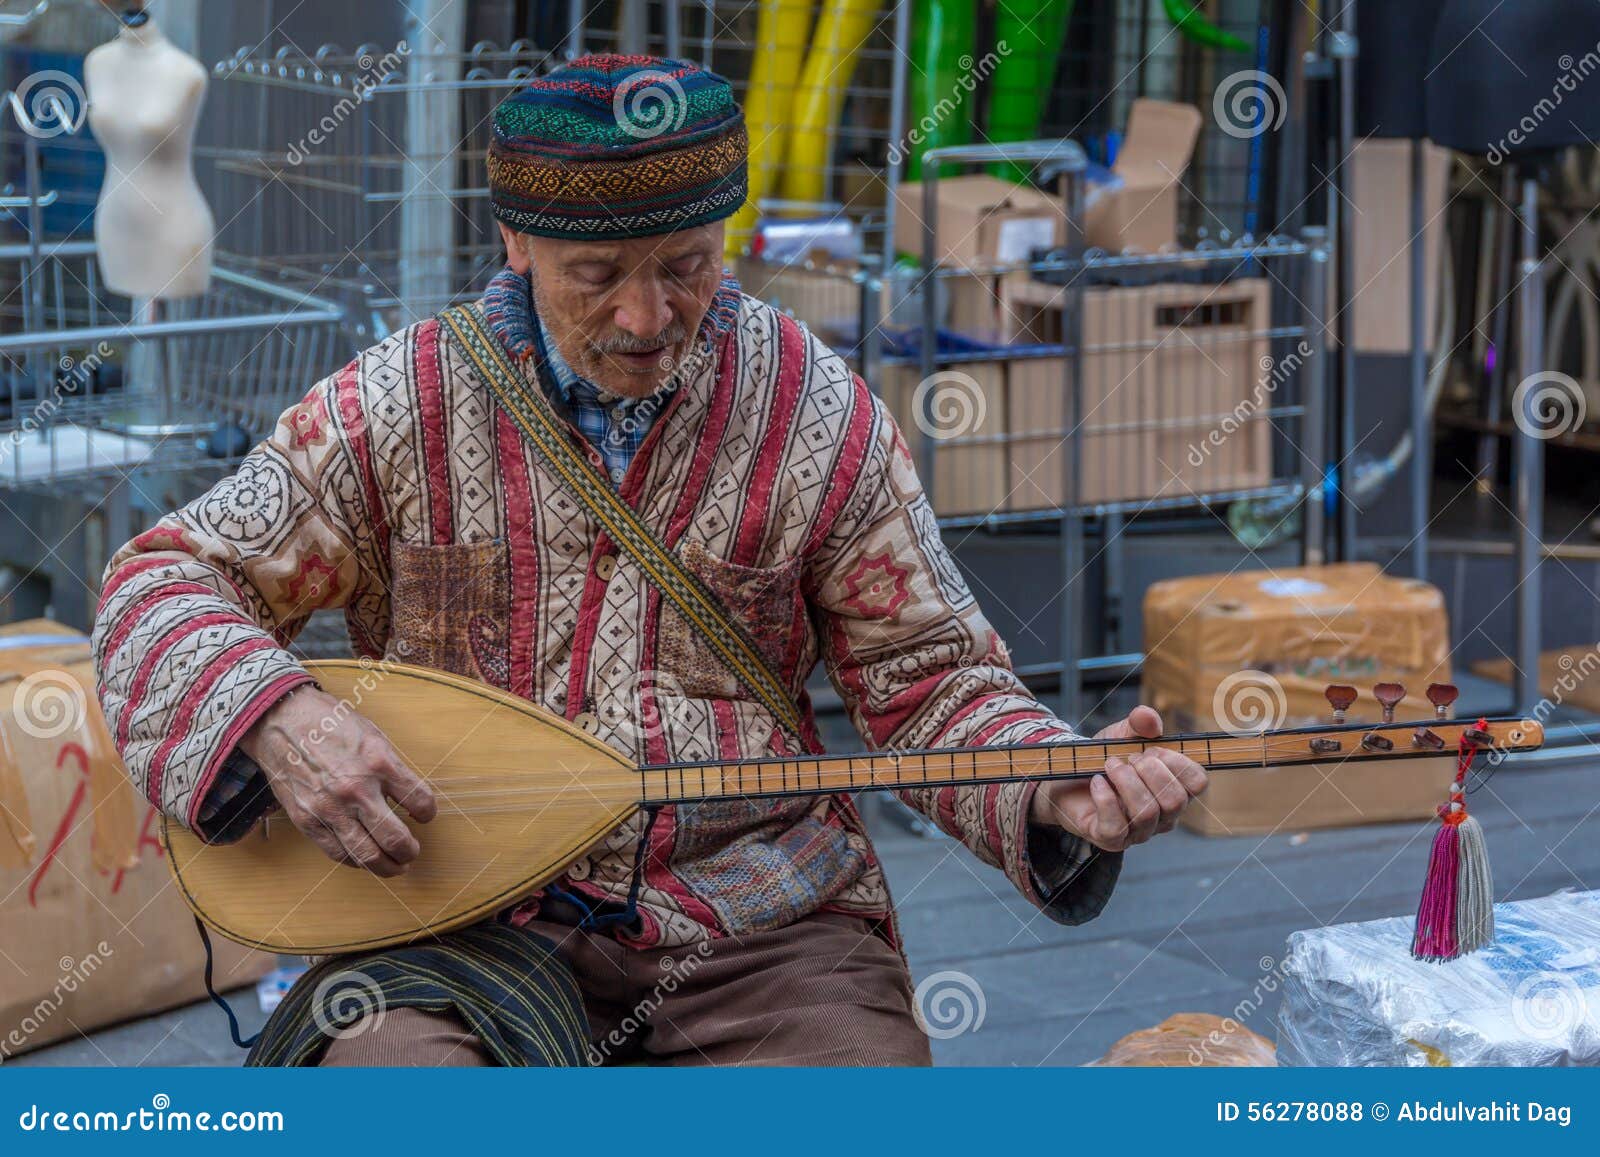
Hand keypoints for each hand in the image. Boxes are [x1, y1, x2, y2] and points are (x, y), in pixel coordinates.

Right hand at [240, 684, 436, 875]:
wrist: (281, 720)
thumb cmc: (329, 723)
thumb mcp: (373, 736)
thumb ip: (391, 768)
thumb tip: (409, 798)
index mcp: (379, 762)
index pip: (419, 801)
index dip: (428, 813)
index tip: (425, 816)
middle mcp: (356, 789)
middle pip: (395, 838)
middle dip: (409, 851)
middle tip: (412, 852)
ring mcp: (330, 808)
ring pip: (366, 854)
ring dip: (386, 867)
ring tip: (395, 866)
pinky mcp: (307, 820)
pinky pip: (337, 852)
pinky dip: (355, 861)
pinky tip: (365, 859)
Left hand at [1028, 706, 1207, 851]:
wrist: (1067, 779)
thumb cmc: (1103, 759)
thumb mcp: (1121, 736)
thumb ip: (1138, 724)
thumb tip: (1148, 716)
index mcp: (1174, 789)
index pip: (1198, 783)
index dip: (1178, 762)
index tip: (1152, 749)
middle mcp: (1163, 816)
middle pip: (1175, 801)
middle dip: (1150, 771)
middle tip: (1128, 758)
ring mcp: (1138, 832)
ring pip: (1146, 813)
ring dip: (1126, 781)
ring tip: (1109, 765)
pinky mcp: (1111, 839)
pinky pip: (1116, 827)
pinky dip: (1104, 798)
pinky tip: (1096, 781)